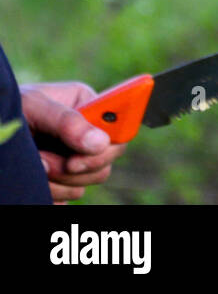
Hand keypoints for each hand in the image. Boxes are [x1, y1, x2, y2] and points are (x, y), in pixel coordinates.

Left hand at [21, 82, 128, 202]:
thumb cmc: (9, 108)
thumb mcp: (35, 105)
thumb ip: (67, 121)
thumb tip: (100, 142)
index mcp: (90, 108)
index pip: (121, 127)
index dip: (109, 144)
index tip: (82, 155)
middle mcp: (87, 134)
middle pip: (106, 161)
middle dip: (75, 166)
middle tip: (46, 162)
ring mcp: (75, 159)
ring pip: (84, 183)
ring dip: (57, 181)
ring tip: (33, 164)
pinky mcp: (62, 181)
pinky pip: (68, 197)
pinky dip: (50, 194)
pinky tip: (34, 177)